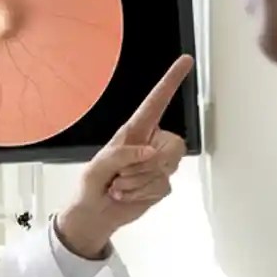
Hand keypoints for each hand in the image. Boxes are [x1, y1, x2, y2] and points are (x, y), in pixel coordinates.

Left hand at [56, 55, 194, 258]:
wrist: (95, 214)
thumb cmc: (90, 185)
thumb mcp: (97, 167)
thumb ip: (122, 155)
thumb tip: (150, 153)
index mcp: (133, 130)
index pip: (156, 102)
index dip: (171, 81)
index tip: (185, 61)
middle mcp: (149, 143)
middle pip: (172, 145)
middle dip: (146, 165)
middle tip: (122, 175)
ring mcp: (157, 164)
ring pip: (166, 168)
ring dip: (138, 182)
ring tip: (119, 185)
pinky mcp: (160, 183)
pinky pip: (162, 186)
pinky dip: (141, 194)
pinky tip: (126, 194)